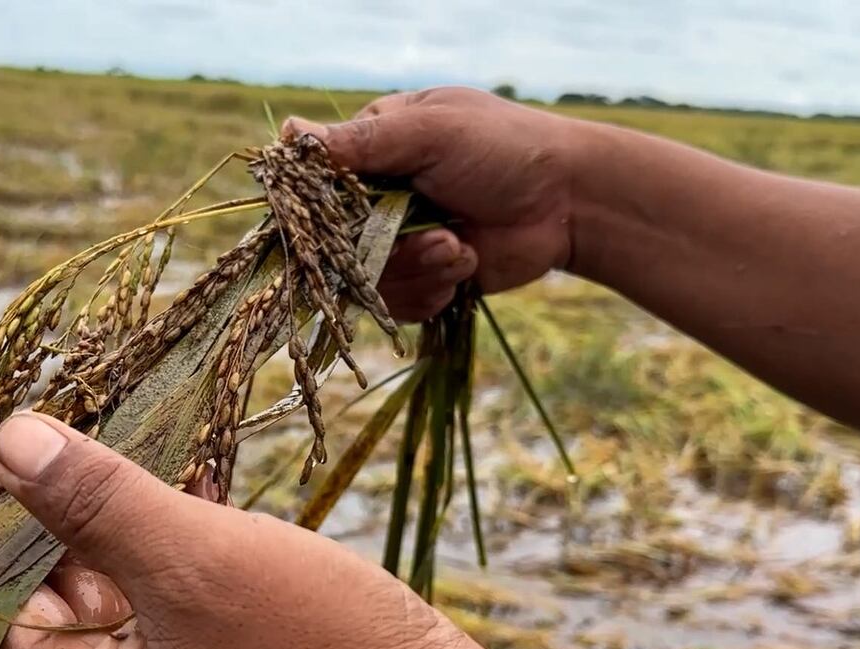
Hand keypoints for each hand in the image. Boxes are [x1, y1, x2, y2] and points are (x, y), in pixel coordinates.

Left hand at [0, 412, 521, 648]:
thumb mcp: (197, 562)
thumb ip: (92, 503)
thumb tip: (5, 445)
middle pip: (56, 609)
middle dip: (58, 519)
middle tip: (56, 428)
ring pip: (123, 608)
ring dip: (124, 531)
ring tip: (122, 446)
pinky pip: (177, 624)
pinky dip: (176, 563)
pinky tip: (190, 496)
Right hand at [284, 87, 581, 320]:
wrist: (572, 202)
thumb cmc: (505, 149)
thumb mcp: (430, 132)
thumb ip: (360, 142)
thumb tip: (288, 135)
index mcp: (372, 148)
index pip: (316, 187)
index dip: (321, 214)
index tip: (346, 226)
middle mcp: (378, 197)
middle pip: (336, 243)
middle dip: (383, 248)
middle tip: (436, 235)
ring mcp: (399, 240)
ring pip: (366, 280)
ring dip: (417, 269)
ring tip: (459, 247)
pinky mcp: (424, 277)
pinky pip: (398, 304)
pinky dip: (430, 291)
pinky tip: (464, 265)